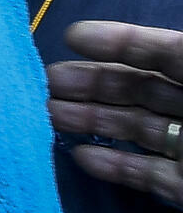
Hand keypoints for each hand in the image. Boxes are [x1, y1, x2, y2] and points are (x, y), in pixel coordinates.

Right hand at [46, 20, 182, 209]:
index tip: (71, 37)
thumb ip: (176, 55)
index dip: (121, 42)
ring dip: (91, 119)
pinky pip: (147, 174)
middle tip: (43, 83)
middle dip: (92, 82)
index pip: (165, 53)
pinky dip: (114, 165)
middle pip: (142, 89)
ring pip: (138, 128)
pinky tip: (80, 156)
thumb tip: (147, 45)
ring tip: (46, 115)